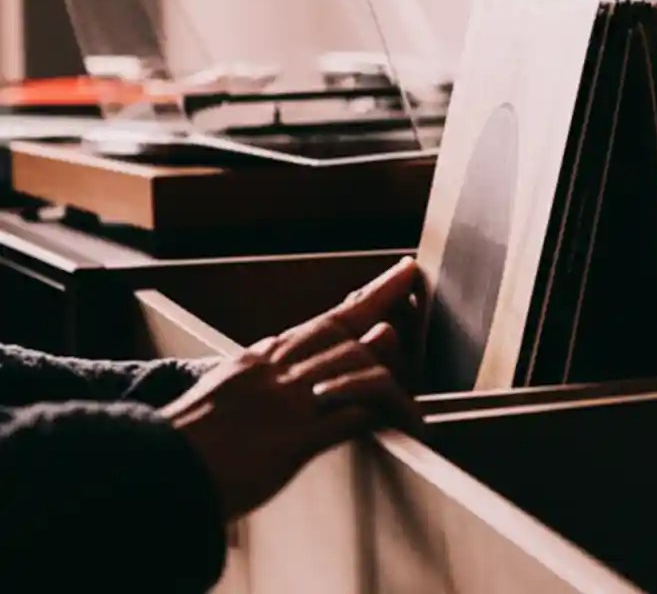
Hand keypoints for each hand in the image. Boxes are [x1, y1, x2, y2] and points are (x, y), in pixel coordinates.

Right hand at [161, 257, 426, 520]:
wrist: (149, 471)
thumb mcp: (213, 399)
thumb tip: (262, 367)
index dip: (362, 300)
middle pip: (341, 331)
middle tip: (410, 283)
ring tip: (410, 389)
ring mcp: (286, 403)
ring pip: (353, 365)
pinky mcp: (293, 441)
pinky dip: (382, 417)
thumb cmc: (176, 447)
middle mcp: (273, 372)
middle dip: (382, 307)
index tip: (390, 280)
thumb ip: (247, 380)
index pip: (319, 322)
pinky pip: (351, 417)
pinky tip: (405, 421)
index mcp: (253, 363)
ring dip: (388, 374)